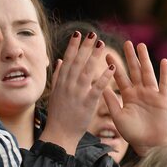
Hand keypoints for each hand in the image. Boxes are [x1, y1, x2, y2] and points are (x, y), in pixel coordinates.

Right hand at [40, 31, 113, 154]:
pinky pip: (97, 88)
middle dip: (85, 47)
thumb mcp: (55, 92)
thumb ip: (57, 75)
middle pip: (77, 62)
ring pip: (86, 71)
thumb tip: (59, 59)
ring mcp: (77, 93)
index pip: (67, 59)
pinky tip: (111, 68)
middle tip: (93, 33)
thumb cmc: (59, 114)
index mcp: (61, 81)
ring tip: (102, 44)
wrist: (60, 133)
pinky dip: (104, 77)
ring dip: (94, 57)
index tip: (78, 33)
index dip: (73, 46)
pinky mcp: (87, 103)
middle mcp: (68, 84)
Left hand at [104, 41, 166, 156]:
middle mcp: (140, 92)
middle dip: (130, 57)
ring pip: (148, 73)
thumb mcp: (118, 117)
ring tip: (141, 46)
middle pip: (135, 71)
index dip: (113, 65)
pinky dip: (164, 72)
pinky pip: (164, 83)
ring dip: (145, 60)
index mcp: (128, 96)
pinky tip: (163, 61)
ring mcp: (152, 95)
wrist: (149, 145)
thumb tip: (101, 86)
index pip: (120, 77)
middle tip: (126, 43)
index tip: (105, 53)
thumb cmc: (132, 134)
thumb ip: (111, 101)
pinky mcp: (163, 99)